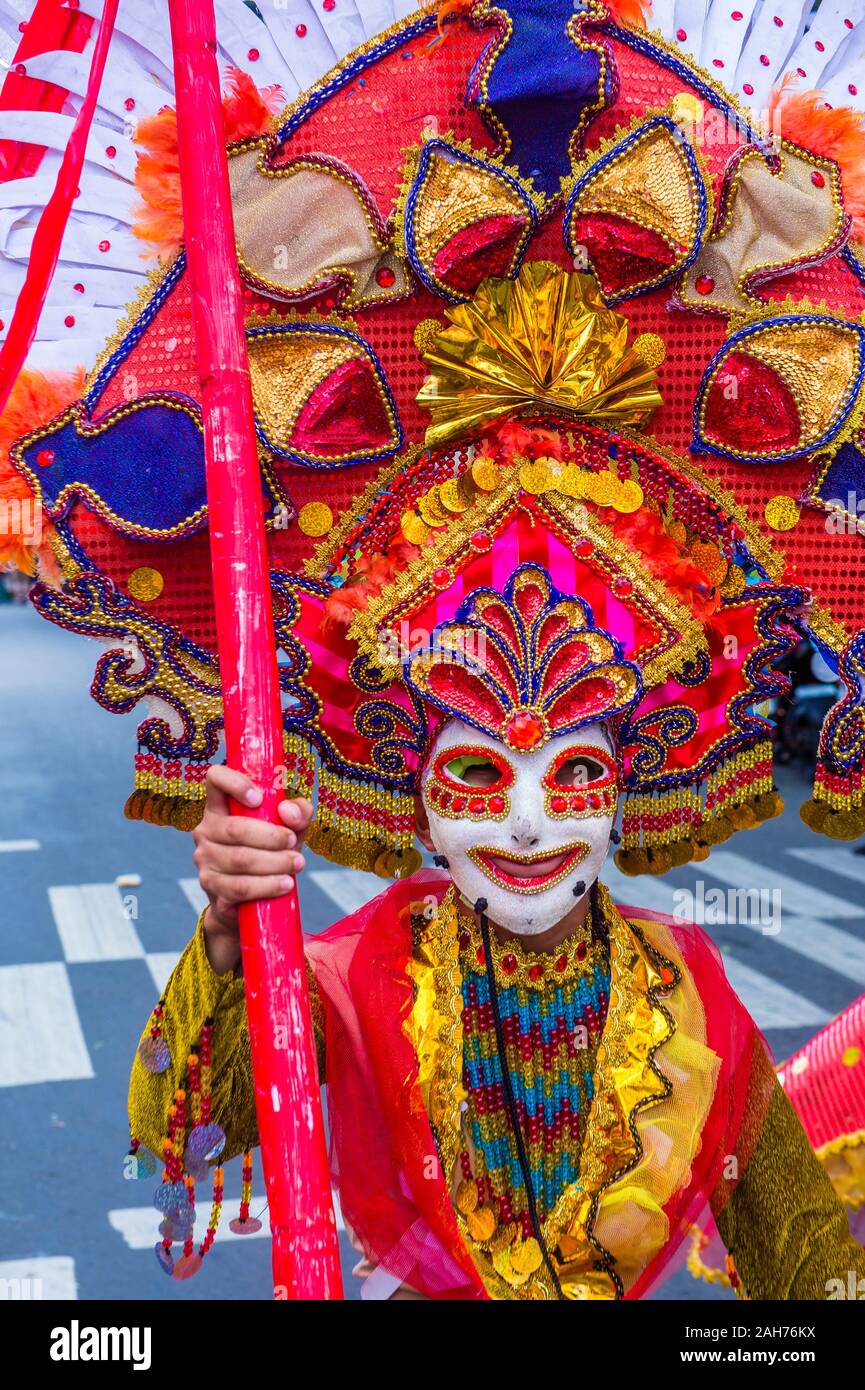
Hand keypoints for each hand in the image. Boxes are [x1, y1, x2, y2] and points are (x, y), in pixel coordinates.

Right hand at [193, 765, 312, 974]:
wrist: (250, 900)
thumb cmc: (269, 852)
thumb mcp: (288, 829)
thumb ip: (298, 813)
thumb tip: (288, 811)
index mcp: (220, 807)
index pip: (214, 779)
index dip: (234, 783)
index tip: (259, 799)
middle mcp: (206, 830)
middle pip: (235, 829)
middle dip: (272, 837)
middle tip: (294, 843)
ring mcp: (204, 860)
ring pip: (240, 860)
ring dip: (275, 863)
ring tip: (297, 865)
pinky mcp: (211, 887)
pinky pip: (239, 887)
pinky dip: (267, 885)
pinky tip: (285, 884)